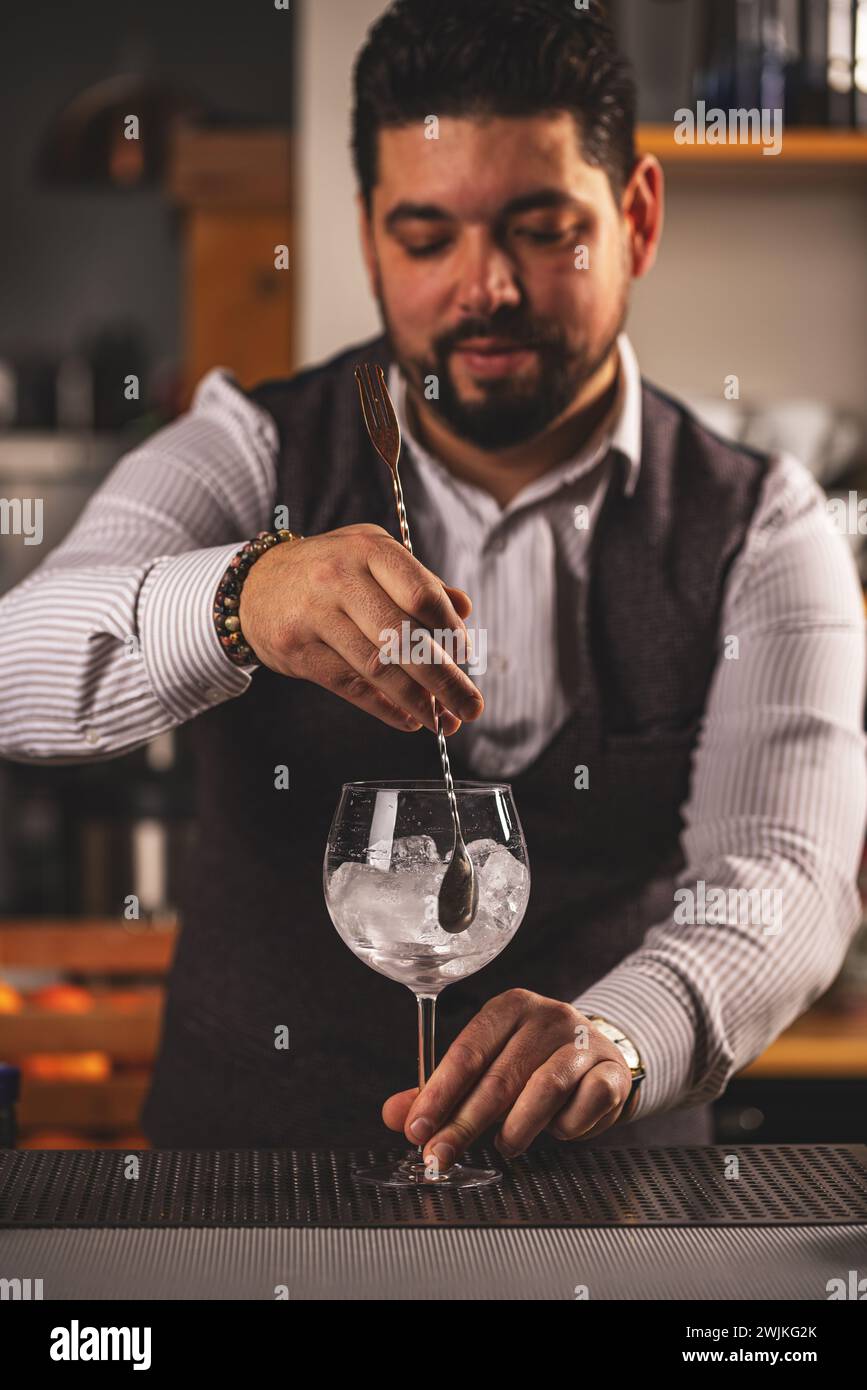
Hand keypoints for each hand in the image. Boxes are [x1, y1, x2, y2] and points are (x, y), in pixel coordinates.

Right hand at [239, 523, 483, 733]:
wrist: (254, 585)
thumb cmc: (328, 570)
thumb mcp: (372, 558)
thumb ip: (418, 582)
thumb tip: (463, 610)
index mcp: (369, 550)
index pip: (422, 595)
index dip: (451, 633)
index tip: (467, 658)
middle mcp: (340, 578)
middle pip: (404, 638)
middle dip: (445, 679)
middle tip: (471, 707)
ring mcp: (315, 615)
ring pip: (377, 667)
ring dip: (417, 701)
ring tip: (444, 723)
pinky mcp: (296, 650)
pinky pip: (349, 685)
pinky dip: (384, 708)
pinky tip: (408, 720)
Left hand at [382, 990, 634, 1164]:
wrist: (599, 1060)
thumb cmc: (534, 1064)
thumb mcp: (487, 1068)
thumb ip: (441, 1091)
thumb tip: (395, 1114)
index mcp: (510, 1007)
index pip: (467, 1050)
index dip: (439, 1093)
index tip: (418, 1129)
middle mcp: (548, 1016)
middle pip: (500, 1075)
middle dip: (465, 1123)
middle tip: (442, 1155)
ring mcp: (584, 1040)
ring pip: (544, 1088)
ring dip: (517, 1127)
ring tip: (504, 1147)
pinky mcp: (611, 1071)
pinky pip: (585, 1104)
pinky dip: (566, 1127)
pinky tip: (556, 1130)